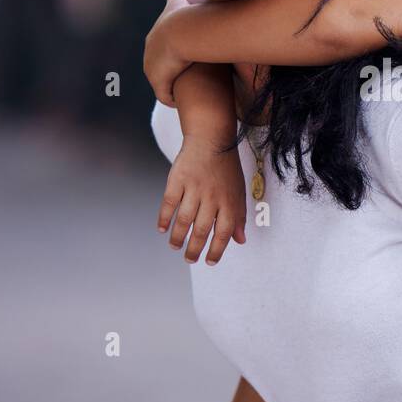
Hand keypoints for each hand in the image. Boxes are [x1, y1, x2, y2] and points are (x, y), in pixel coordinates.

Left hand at [144, 0, 191, 106]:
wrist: (182, 31)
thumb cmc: (186, 16)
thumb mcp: (178, 2)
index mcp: (154, 38)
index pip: (156, 46)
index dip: (164, 53)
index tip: (171, 58)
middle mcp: (149, 54)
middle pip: (156, 66)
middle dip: (166, 72)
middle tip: (180, 78)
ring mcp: (152, 69)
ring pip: (161, 82)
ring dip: (169, 87)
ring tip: (180, 93)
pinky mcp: (159, 82)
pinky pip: (165, 95)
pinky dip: (171, 98)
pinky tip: (179, 102)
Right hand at [158, 133, 247, 264]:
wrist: (211, 139)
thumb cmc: (226, 168)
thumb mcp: (239, 191)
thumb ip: (239, 216)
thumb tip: (240, 241)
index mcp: (229, 201)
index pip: (223, 232)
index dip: (217, 250)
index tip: (210, 262)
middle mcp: (212, 196)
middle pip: (201, 230)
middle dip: (194, 249)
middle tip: (189, 260)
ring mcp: (193, 188)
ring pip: (184, 220)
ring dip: (178, 237)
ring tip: (175, 247)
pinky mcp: (177, 179)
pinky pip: (168, 203)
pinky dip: (164, 218)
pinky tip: (162, 229)